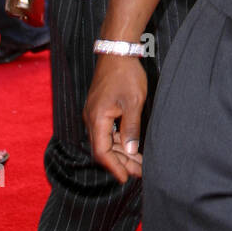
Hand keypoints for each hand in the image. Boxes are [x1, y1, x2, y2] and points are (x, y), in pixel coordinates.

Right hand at [84, 54, 147, 183]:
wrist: (117, 52)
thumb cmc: (125, 75)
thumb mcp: (133, 103)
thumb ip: (131, 129)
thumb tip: (131, 151)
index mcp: (97, 119)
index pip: (101, 152)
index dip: (114, 167)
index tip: (126, 178)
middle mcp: (91, 119)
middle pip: (103, 149)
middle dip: (121, 163)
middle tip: (140, 172)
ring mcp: (95, 114)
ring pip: (106, 141)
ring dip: (121, 153)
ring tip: (139, 163)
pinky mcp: (101, 109)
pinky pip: (107, 132)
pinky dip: (120, 141)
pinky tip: (132, 146)